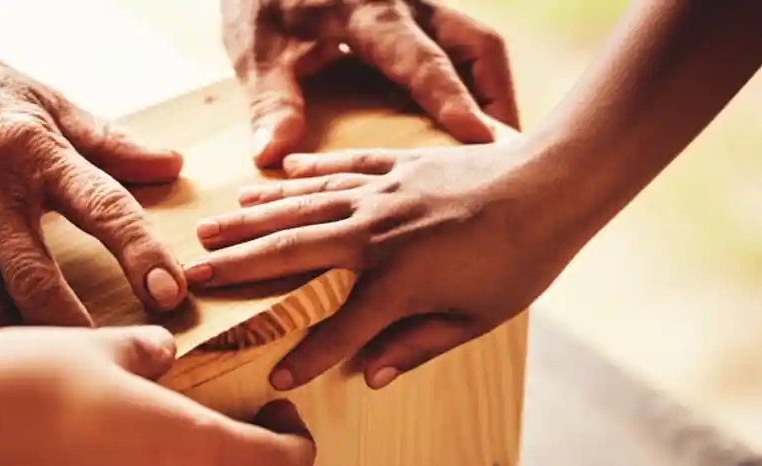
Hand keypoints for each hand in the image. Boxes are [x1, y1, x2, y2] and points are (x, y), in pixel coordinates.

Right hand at [0, 12, 187, 347]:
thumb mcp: (46, 102)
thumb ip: (110, 142)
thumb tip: (173, 166)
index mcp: (36, 150)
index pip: (101, 203)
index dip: (139, 249)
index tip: (170, 292)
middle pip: (33, 271)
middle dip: (71, 326)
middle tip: (106, 371)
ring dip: (10, 347)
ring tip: (43, 393)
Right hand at [184, 141, 584, 389]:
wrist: (553, 185)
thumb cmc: (521, 262)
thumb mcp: (477, 318)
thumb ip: (418, 345)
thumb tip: (372, 378)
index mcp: (399, 280)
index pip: (339, 329)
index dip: (306, 359)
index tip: (273, 381)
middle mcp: (377, 234)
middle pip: (292, 252)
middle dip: (238, 266)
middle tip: (193, 276)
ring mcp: (383, 193)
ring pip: (303, 206)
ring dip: (253, 217)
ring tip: (211, 226)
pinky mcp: (397, 164)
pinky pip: (341, 167)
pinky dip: (306, 172)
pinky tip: (276, 175)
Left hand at [221, 0, 517, 166]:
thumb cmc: (261, 5)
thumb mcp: (256, 52)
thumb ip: (270, 101)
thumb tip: (271, 154)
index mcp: (370, 14)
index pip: (421, 61)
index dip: (453, 100)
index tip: (480, 137)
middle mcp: (407, 5)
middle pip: (478, 44)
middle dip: (498, 96)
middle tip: (506, 152)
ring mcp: (419, 7)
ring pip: (478, 43)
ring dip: (493, 90)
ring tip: (497, 144)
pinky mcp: (418, 15)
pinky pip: (462, 47)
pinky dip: (475, 82)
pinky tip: (472, 122)